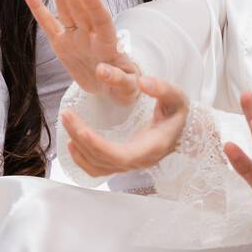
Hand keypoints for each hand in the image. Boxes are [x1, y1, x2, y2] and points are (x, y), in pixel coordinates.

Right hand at [22, 0, 140, 103]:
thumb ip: (118, 80)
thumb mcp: (127, 87)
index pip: (102, 21)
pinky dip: (37, 7)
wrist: (113, 89)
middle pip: (81, 11)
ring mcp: (76, 37)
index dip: (94, 5)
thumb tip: (102, 71)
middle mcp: (91, 36)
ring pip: (67, 11)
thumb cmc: (124, 85)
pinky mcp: (62, 42)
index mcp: (109, 45)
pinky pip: (47, 22)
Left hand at [61, 75, 188, 175]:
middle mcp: (138, 161)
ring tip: (67, 123)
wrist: (185, 131)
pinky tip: (72, 142)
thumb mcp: (177, 98)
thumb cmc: (179, 115)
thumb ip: (162, 89)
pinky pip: (98, 169)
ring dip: (78, 148)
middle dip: (80, 138)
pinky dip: (82, 159)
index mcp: (151, 148)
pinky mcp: (122, 163)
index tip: (82, 130)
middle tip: (66, 115)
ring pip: (97, 167)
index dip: (98, 146)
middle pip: (102, 160)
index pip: (119, 155)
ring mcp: (129, 165)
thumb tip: (142, 83)